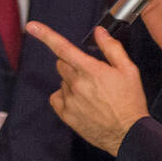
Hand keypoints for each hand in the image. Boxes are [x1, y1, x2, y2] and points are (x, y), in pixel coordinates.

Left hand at [26, 20, 148, 154]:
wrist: (128, 134)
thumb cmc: (130, 102)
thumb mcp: (128, 70)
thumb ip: (111, 48)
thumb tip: (100, 32)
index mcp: (91, 70)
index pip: (63, 48)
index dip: (45, 35)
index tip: (32, 26)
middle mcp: (76, 84)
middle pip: (62, 64)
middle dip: (73, 64)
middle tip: (91, 75)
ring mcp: (69, 100)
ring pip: (62, 81)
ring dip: (72, 83)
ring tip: (92, 94)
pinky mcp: (66, 114)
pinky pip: (57, 97)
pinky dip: (65, 97)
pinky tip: (81, 102)